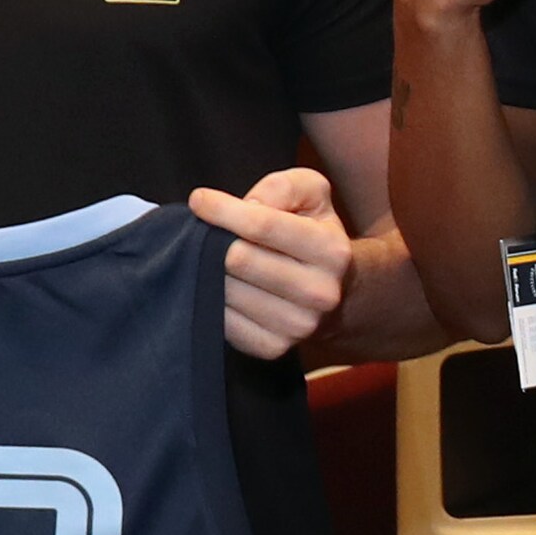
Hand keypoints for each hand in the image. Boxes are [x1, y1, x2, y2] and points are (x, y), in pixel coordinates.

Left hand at [198, 167, 351, 357]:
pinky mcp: (272, 348)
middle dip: (217, 240)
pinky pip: (221, 320)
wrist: (336, 293)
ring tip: (219, 259)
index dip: (221, 209)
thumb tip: (248, 205)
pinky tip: (224, 286)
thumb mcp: (312, 195)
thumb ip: (284, 187)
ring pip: (225, 290)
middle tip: (214, 234)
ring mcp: (297, 327)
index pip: (262, 225)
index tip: (198, 200)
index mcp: (333, 251)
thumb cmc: (312, 234)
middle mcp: (320, 293)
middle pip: (238, 259)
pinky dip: (213, 298)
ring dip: (210, 269)